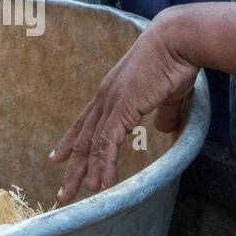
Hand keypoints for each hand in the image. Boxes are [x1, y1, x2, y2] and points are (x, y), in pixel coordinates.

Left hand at [49, 8, 198, 203]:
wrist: (177, 40)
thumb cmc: (176, 61)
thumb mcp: (169, 94)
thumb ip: (165, 113)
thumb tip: (163, 129)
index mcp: (112, 91)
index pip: (85, 121)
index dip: (70, 141)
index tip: (57, 158)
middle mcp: (105, 98)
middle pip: (82, 138)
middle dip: (71, 166)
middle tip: (62, 190)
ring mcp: (111, 103)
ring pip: (90, 145)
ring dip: (83, 172)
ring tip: (76, 195)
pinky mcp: (122, 109)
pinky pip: (107, 143)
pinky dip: (103, 165)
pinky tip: (101, 184)